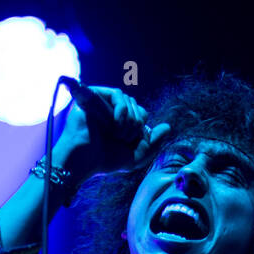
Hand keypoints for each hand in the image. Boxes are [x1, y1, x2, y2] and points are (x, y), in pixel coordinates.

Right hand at [54, 87, 171, 181]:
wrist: (84, 160)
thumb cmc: (105, 160)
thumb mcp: (136, 155)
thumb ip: (154, 143)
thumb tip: (168, 127)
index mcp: (120, 123)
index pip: (141, 115)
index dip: (142, 128)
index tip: (133, 141)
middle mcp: (111, 111)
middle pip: (137, 107)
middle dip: (137, 125)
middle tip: (124, 139)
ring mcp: (101, 102)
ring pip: (129, 100)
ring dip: (129, 120)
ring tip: (118, 134)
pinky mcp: (93, 95)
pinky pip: (118, 94)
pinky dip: (122, 109)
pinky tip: (116, 123)